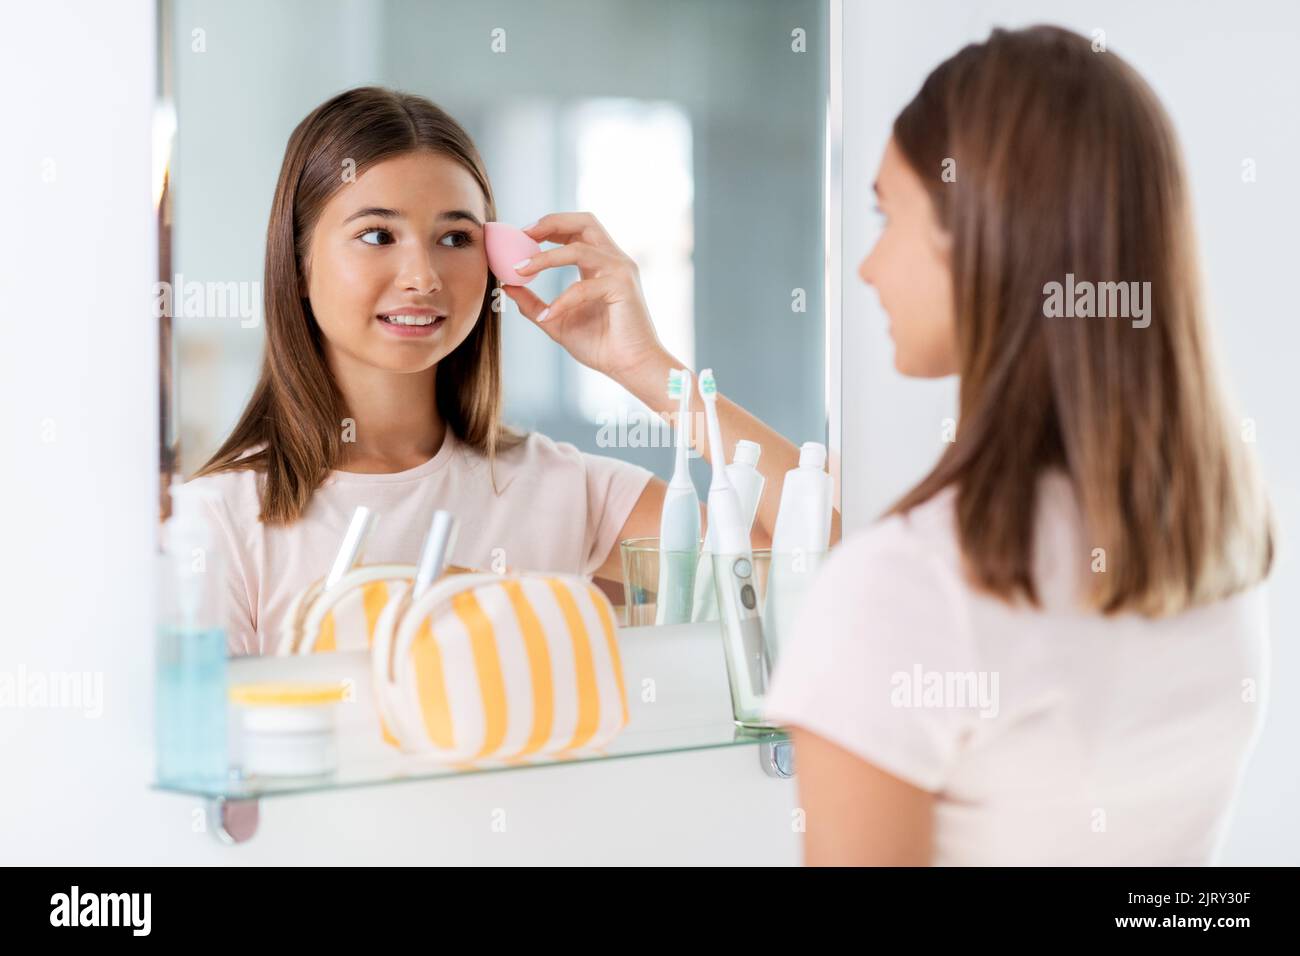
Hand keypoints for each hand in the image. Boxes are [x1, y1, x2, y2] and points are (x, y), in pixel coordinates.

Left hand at [501, 212, 666, 384]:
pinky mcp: (623, 287)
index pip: (576, 230)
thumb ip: (533, 303)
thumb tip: (507, 286)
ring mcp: (621, 271)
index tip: (521, 236)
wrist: (631, 368)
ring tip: (520, 270)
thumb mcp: (556, 321)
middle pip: (584, 221)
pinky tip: (548, 316)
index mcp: (600, 265)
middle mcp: (613, 261)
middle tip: (523, 234)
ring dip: (545, 257)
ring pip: (579, 248)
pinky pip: (583, 286)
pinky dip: (562, 300)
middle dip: (551, 222)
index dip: (549, 227)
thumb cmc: (601, 346)